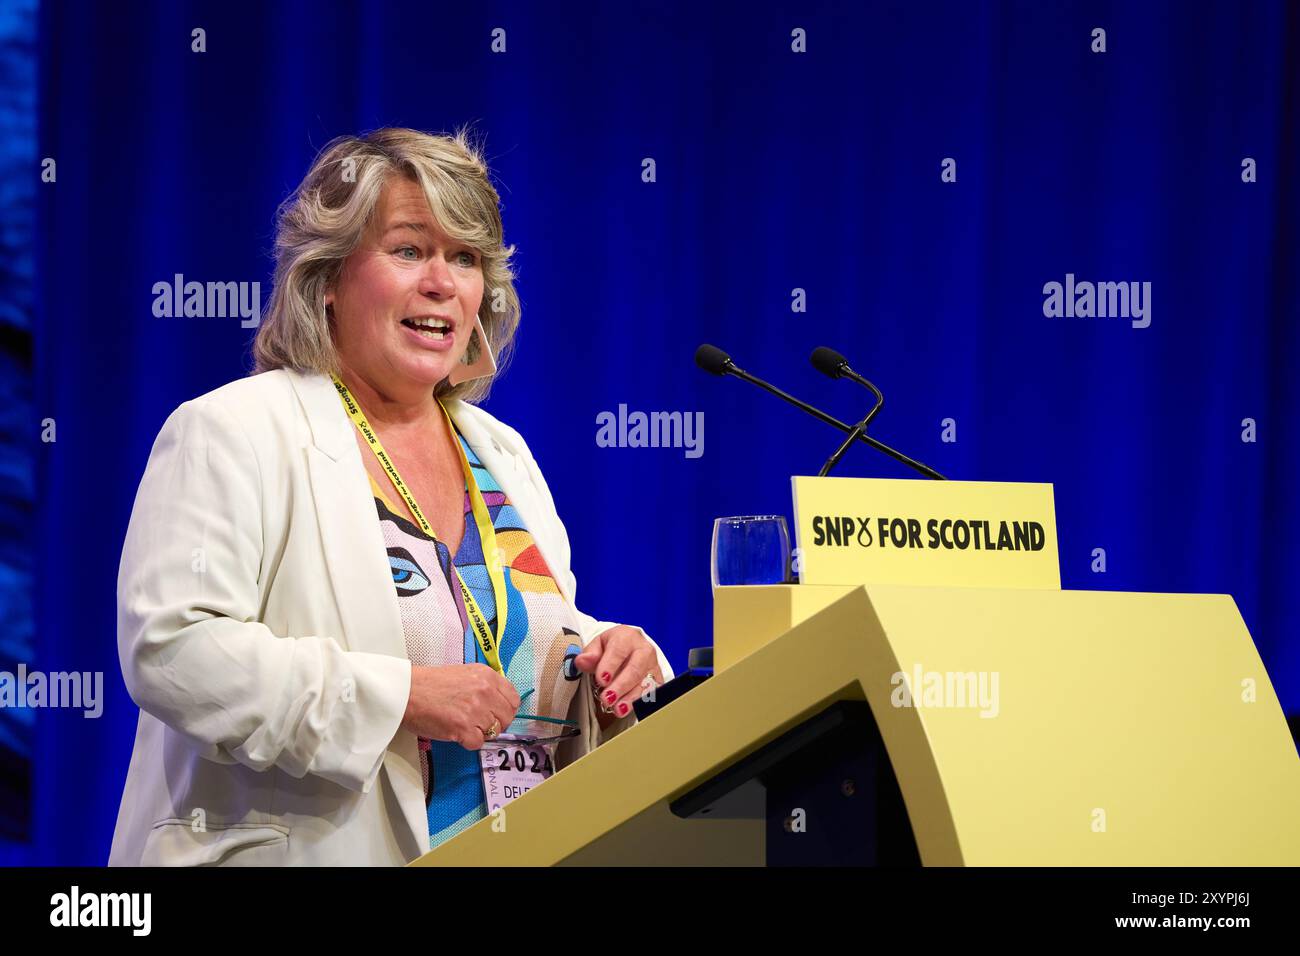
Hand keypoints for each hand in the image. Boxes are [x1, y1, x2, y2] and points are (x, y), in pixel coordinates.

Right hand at [401, 663, 520, 749]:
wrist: (407, 692)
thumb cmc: (431, 684)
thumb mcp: (466, 674)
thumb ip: (485, 686)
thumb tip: (499, 704)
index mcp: (487, 676)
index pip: (513, 699)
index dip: (505, 710)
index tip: (496, 714)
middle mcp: (485, 691)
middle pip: (507, 717)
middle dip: (495, 724)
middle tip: (478, 724)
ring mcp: (475, 710)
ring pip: (493, 732)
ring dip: (479, 732)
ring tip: (463, 725)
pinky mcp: (463, 727)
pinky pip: (477, 743)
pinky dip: (467, 742)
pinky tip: (455, 732)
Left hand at [573, 626, 663, 722]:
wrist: (631, 648)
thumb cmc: (612, 648)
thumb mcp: (598, 646)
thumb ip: (590, 655)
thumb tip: (582, 661)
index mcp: (627, 637)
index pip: (619, 650)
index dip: (610, 665)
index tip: (601, 680)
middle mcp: (644, 650)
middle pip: (635, 669)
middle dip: (621, 686)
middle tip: (607, 699)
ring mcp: (653, 666)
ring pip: (646, 683)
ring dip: (631, 698)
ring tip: (617, 710)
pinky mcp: (658, 680)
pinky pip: (654, 693)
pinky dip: (642, 703)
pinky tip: (631, 710)